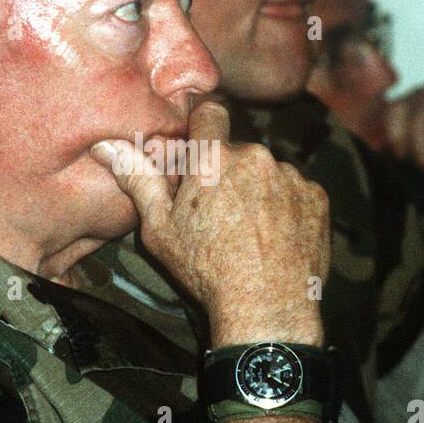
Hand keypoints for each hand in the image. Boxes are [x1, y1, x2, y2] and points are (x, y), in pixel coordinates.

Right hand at [91, 100, 328, 343]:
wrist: (265, 309)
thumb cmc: (205, 270)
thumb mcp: (159, 229)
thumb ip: (138, 180)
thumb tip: (106, 145)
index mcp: (215, 159)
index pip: (210, 113)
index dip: (203, 129)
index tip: (199, 152)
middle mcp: (257, 157)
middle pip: (239, 152)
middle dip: (229, 173)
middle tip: (218, 213)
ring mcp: (291, 177)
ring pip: (269, 173)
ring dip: (259, 191)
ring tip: (250, 232)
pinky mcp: (316, 198)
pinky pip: (296, 193)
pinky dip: (286, 208)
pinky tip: (274, 238)